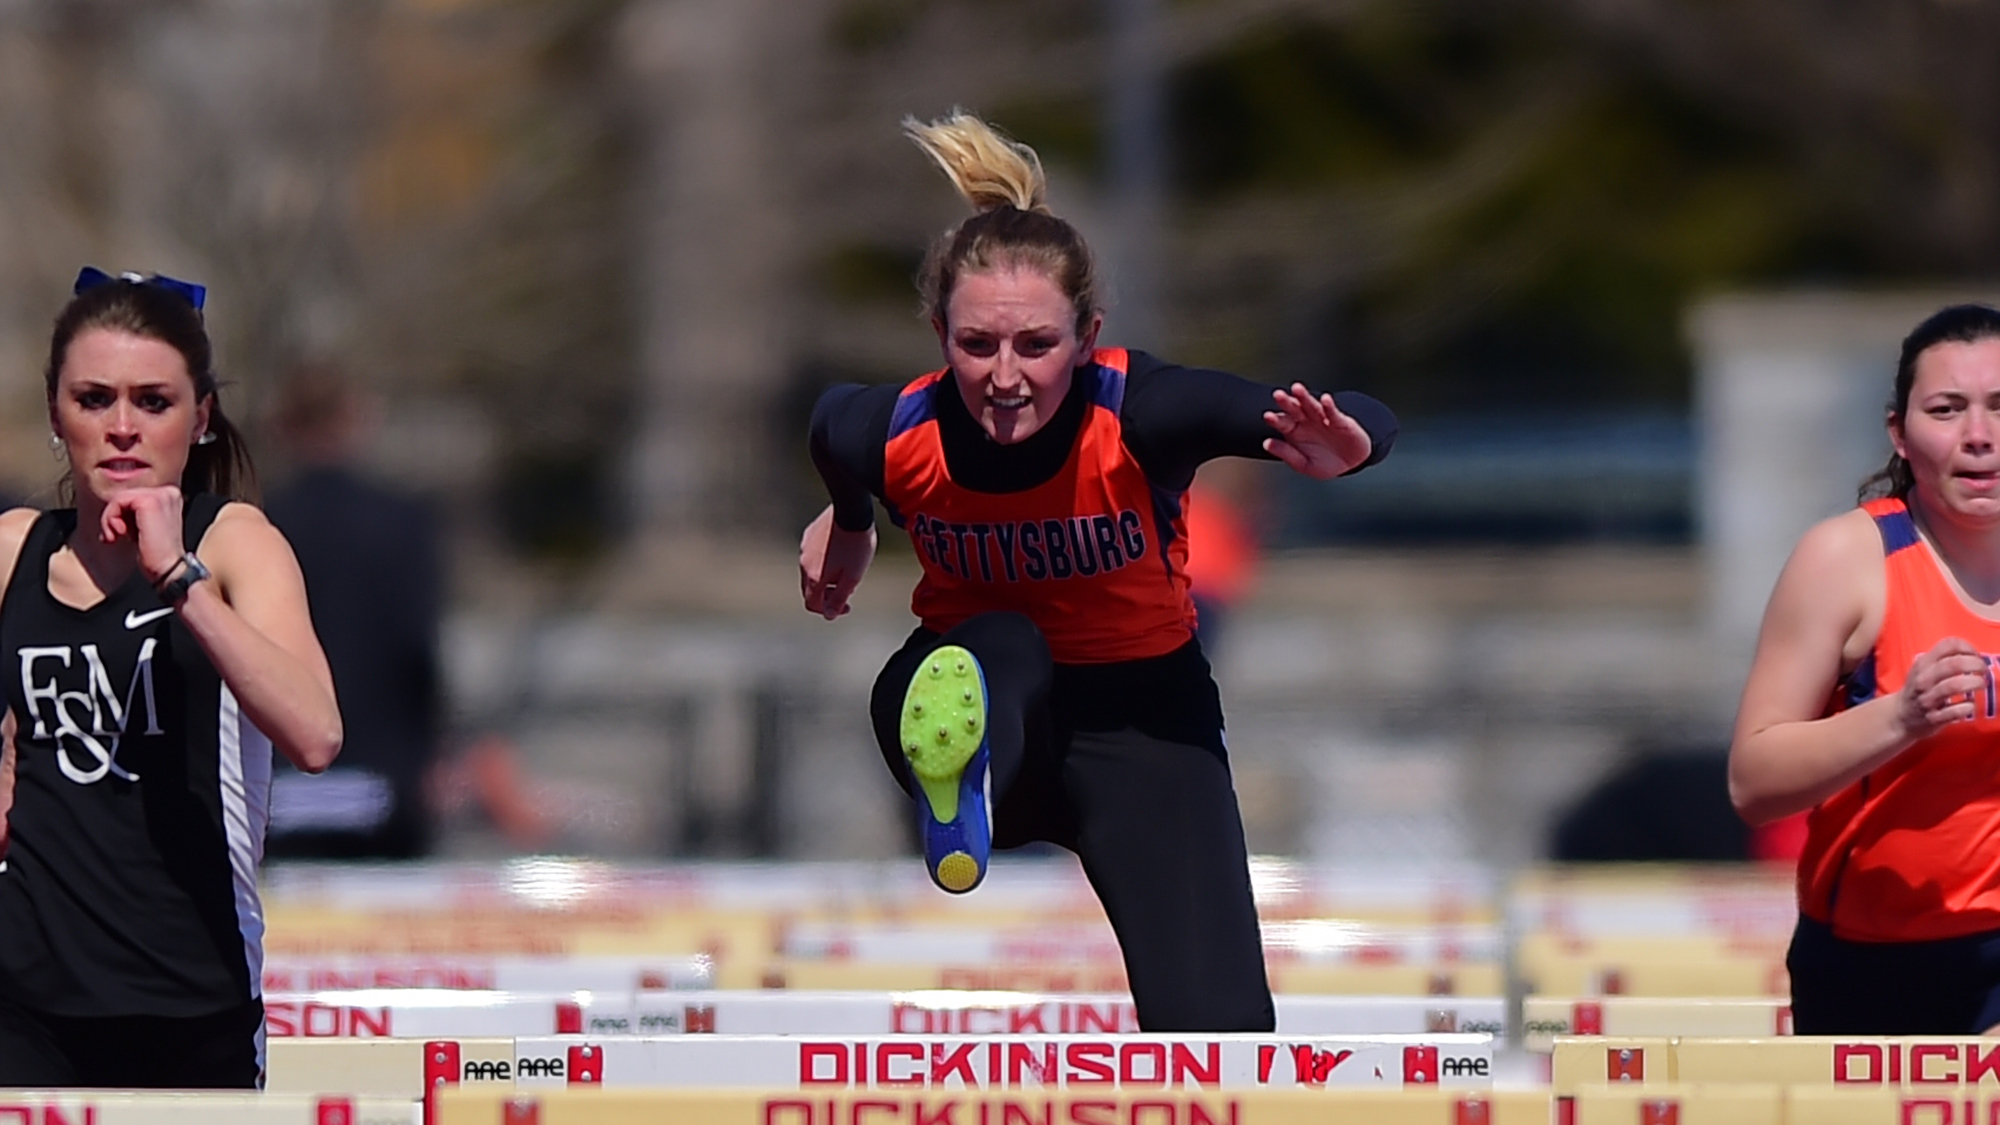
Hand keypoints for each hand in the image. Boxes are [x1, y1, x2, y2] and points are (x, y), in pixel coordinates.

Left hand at [100, 486, 186, 584]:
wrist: (169, 568)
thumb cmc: (156, 552)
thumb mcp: (146, 525)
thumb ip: (135, 511)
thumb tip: (112, 506)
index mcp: (171, 496)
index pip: (134, 496)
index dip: (122, 514)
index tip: (121, 532)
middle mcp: (169, 492)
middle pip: (126, 495)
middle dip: (113, 516)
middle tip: (114, 536)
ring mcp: (161, 495)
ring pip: (119, 497)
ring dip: (109, 518)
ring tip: (115, 536)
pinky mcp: (150, 501)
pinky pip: (118, 501)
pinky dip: (110, 518)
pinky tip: (119, 533)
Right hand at [799, 504, 875, 620]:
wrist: (852, 512)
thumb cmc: (857, 545)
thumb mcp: (853, 577)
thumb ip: (839, 598)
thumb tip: (829, 615)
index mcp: (814, 577)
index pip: (812, 604)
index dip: (829, 610)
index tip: (845, 605)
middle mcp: (804, 564)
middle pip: (810, 589)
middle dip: (827, 594)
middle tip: (846, 589)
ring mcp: (805, 548)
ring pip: (811, 571)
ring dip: (826, 576)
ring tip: (845, 568)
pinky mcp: (809, 534)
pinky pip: (813, 554)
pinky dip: (824, 559)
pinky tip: (839, 551)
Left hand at [1262, 383, 1371, 479]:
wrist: (1351, 464)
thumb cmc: (1325, 464)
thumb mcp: (1304, 464)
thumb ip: (1287, 454)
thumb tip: (1266, 443)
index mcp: (1294, 431)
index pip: (1282, 423)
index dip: (1275, 419)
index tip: (1267, 416)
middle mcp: (1306, 421)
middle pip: (1294, 409)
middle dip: (1286, 402)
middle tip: (1277, 395)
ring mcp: (1323, 418)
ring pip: (1311, 405)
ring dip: (1304, 397)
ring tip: (1297, 389)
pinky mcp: (1339, 420)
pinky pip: (1333, 412)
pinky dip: (1329, 406)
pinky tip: (1325, 400)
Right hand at [1897, 637, 1990, 739]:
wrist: (1900, 717)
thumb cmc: (1918, 690)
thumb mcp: (1922, 669)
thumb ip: (1941, 659)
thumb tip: (1970, 654)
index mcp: (1922, 664)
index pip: (1948, 645)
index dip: (1967, 647)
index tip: (1975, 655)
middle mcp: (1923, 679)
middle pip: (1954, 664)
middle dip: (1976, 664)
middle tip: (1983, 670)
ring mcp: (1927, 699)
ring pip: (1954, 685)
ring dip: (1974, 683)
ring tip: (1981, 684)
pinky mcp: (1933, 718)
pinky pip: (1955, 711)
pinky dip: (1967, 707)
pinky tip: (1970, 705)